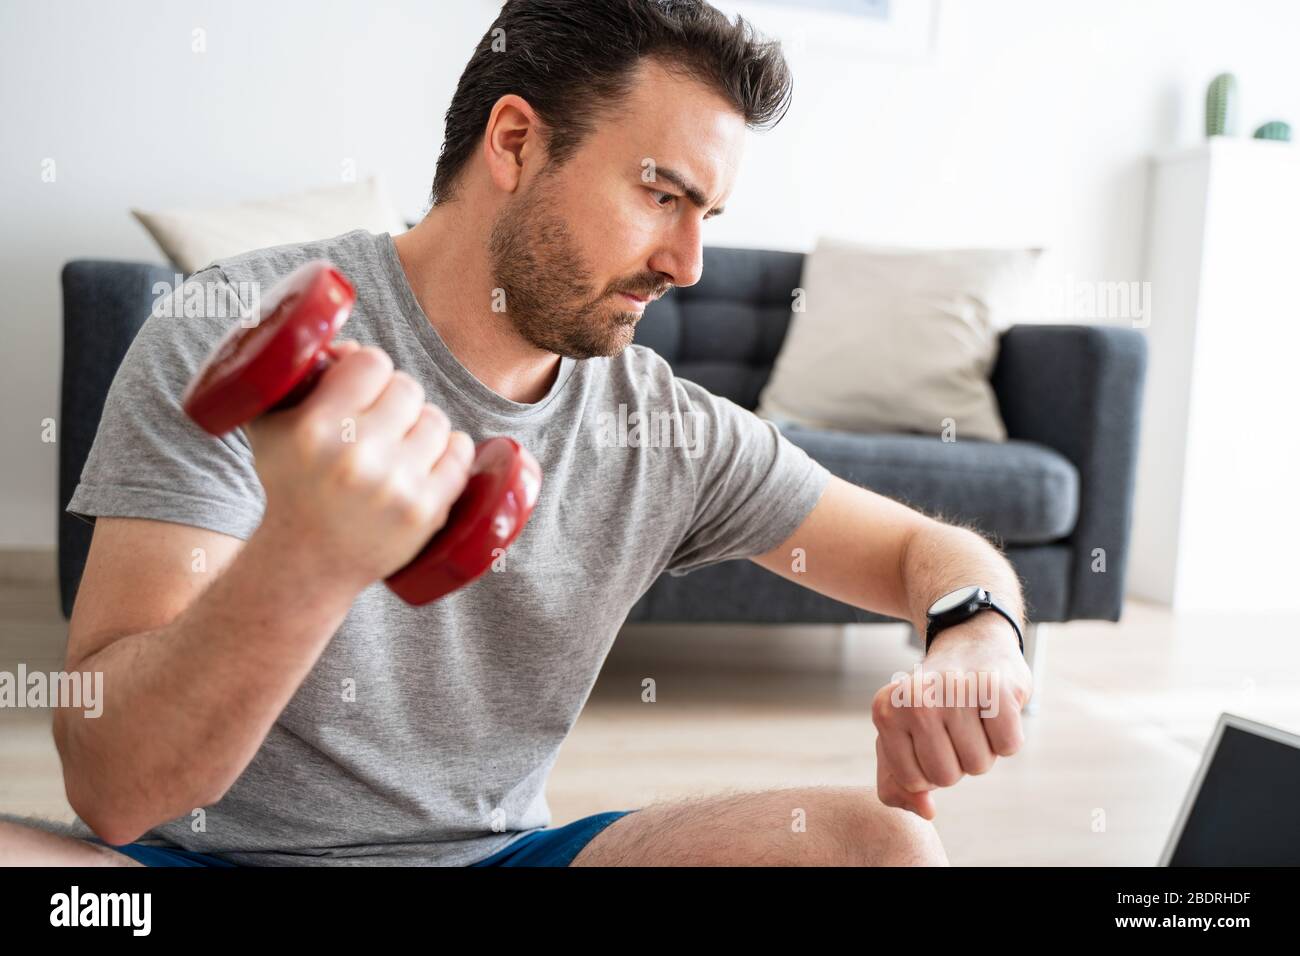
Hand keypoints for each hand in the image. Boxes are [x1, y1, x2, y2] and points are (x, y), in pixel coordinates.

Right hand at [245, 340, 475, 593]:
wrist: (307, 562)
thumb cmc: (290, 485)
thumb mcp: (270, 427)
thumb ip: (292, 378)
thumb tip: (343, 345)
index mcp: (317, 428)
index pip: (372, 362)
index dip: (368, 370)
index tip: (361, 386)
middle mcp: (358, 456)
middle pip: (408, 388)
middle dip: (395, 399)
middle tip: (380, 419)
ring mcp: (396, 485)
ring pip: (436, 419)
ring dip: (421, 425)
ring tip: (401, 443)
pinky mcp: (425, 510)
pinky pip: (460, 453)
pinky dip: (450, 450)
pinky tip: (431, 456)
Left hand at [871, 613, 1032, 819]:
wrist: (970, 642)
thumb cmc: (933, 699)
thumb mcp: (902, 735)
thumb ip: (897, 783)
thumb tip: (925, 811)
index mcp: (885, 711)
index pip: (914, 780)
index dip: (930, 768)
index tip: (930, 736)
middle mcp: (915, 700)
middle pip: (947, 777)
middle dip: (957, 761)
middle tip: (955, 725)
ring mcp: (954, 692)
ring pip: (979, 765)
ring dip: (983, 748)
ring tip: (974, 713)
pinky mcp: (996, 689)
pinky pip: (1009, 747)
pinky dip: (1007, 735)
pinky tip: (994, 707)